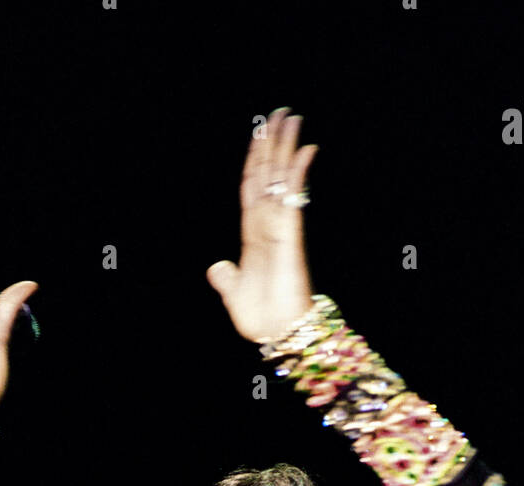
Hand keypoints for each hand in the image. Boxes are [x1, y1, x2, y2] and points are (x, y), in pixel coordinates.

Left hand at [206, 107, 317, 342]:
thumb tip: (217, 267)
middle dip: (271, 143)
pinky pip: (294, 196)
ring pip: (281, 177)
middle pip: (268, 174)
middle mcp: (267, 224)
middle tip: (277, 114)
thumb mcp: (234, 294)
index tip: (258, 135)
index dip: (254, 161)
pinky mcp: (290, 233)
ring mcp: (280, 226)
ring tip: (290, 117)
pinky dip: (299, 172)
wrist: (278, 332)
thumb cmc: (261, 317)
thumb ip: (226, 279)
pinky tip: (306, 148)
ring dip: (285, 146)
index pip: (252, 188)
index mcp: (253, 235)